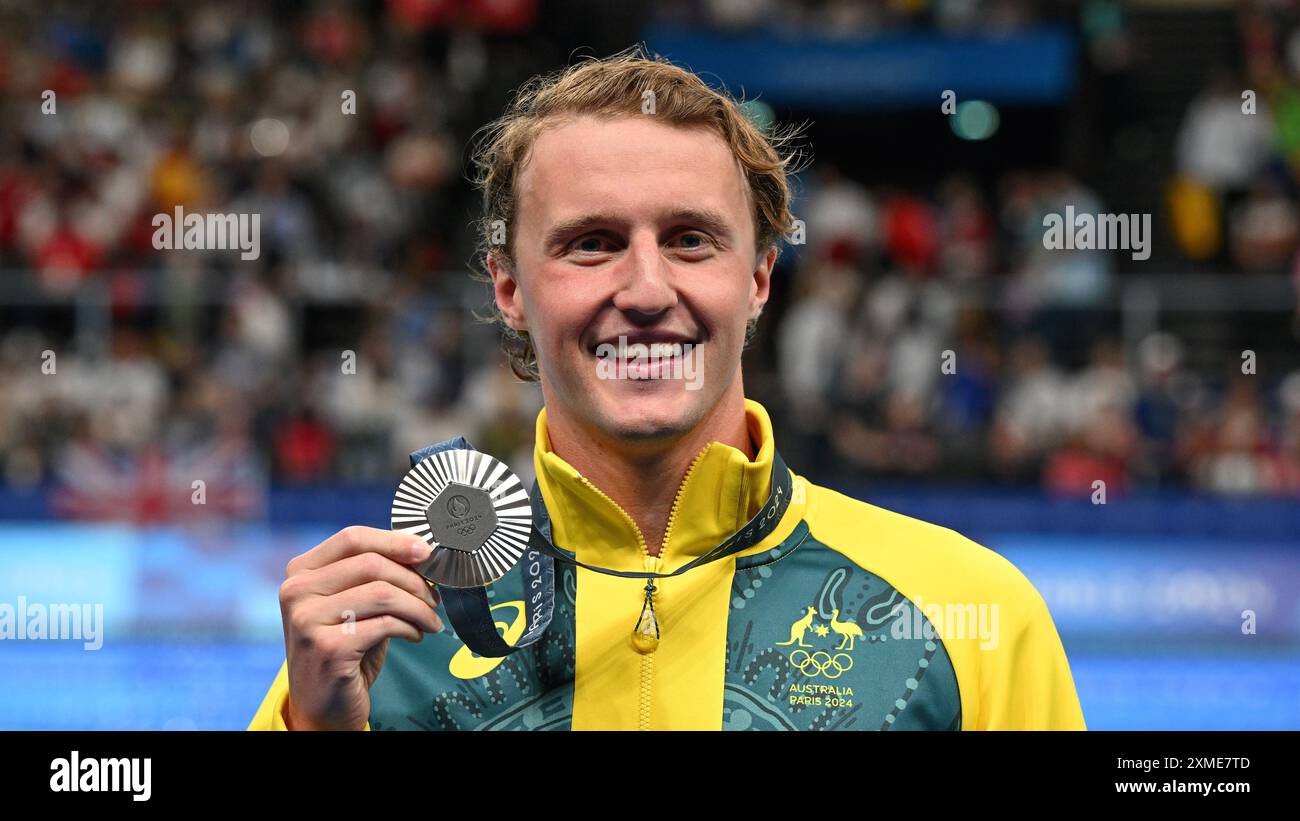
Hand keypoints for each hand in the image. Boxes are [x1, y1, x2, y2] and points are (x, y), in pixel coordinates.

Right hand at [279, 526, 443, 729]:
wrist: (323, 705)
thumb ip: (373, 576)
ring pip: (383, 593)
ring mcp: (307, 620)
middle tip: (433, 597)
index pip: (353, 538)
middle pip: (372, 564)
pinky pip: (386, 624)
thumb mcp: (352, 604)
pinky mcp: (328, 648)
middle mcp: (296, 592)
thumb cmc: (345, 648)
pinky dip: (410, 627)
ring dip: (418, 606)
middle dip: (413, 579)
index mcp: (300, 572)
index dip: (395, 541)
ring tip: (429, 620)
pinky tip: (415, 635)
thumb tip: (420, 552)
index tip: (426, 552)